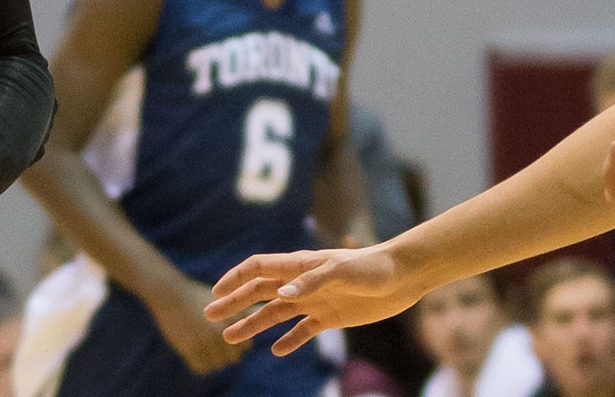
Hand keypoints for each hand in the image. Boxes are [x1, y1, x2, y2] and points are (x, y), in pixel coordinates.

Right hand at [143, 275, 247, 374]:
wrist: (169, 293)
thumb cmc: (197, 296)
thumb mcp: (222, 299)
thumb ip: (240, 310)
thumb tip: (255, 314)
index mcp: (231, 319)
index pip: (245, 346)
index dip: (240, 347)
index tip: (230, 343)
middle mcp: (220, 331)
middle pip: (233, 358)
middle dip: (227, 355)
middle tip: (216, 349)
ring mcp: (204, 340)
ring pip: (218, 364)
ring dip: (213, 361)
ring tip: (204, 351)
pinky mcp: (188, 347)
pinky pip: (201, 368)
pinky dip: (200, 365)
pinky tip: (194, 355)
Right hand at [205, 246, 420, 356]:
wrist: (404, 276)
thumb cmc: (373, 266)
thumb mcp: (342, 271)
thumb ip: (311, 281)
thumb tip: (281, 296)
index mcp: (299, 264)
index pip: (258, 269)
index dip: (235, 279)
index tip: (216, 293)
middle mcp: (301, 282)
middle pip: (259, 292)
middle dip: (234, 303)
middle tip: (210, 316)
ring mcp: (314, 300)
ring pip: (275, 314)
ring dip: (253, 324)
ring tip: (231, 337)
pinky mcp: (330, 317)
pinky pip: (303, 331)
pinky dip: (289, 341)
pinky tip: (276, 351)